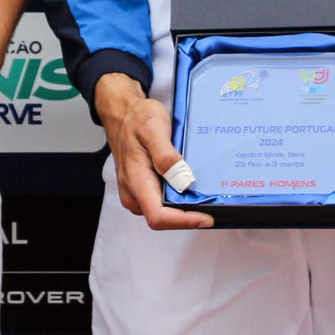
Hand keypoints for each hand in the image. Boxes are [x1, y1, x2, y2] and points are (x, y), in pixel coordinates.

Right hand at [94, 74, 212, 230]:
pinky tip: (188, 187)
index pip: (159, 217)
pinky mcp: (142, 189)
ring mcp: (136, 192)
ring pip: (163, 213)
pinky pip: (161, 202)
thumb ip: (166, 157)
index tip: (206, 217)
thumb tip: (183, 182)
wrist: (123, 113)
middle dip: (188, 216)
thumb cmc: (137, 118)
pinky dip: (177, 199)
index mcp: (136, 180)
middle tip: (212, 204)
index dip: (184, 221)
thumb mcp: (154, 128)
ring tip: (202, 194)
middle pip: (164, 219)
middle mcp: (133, 192)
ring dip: (183, 209)